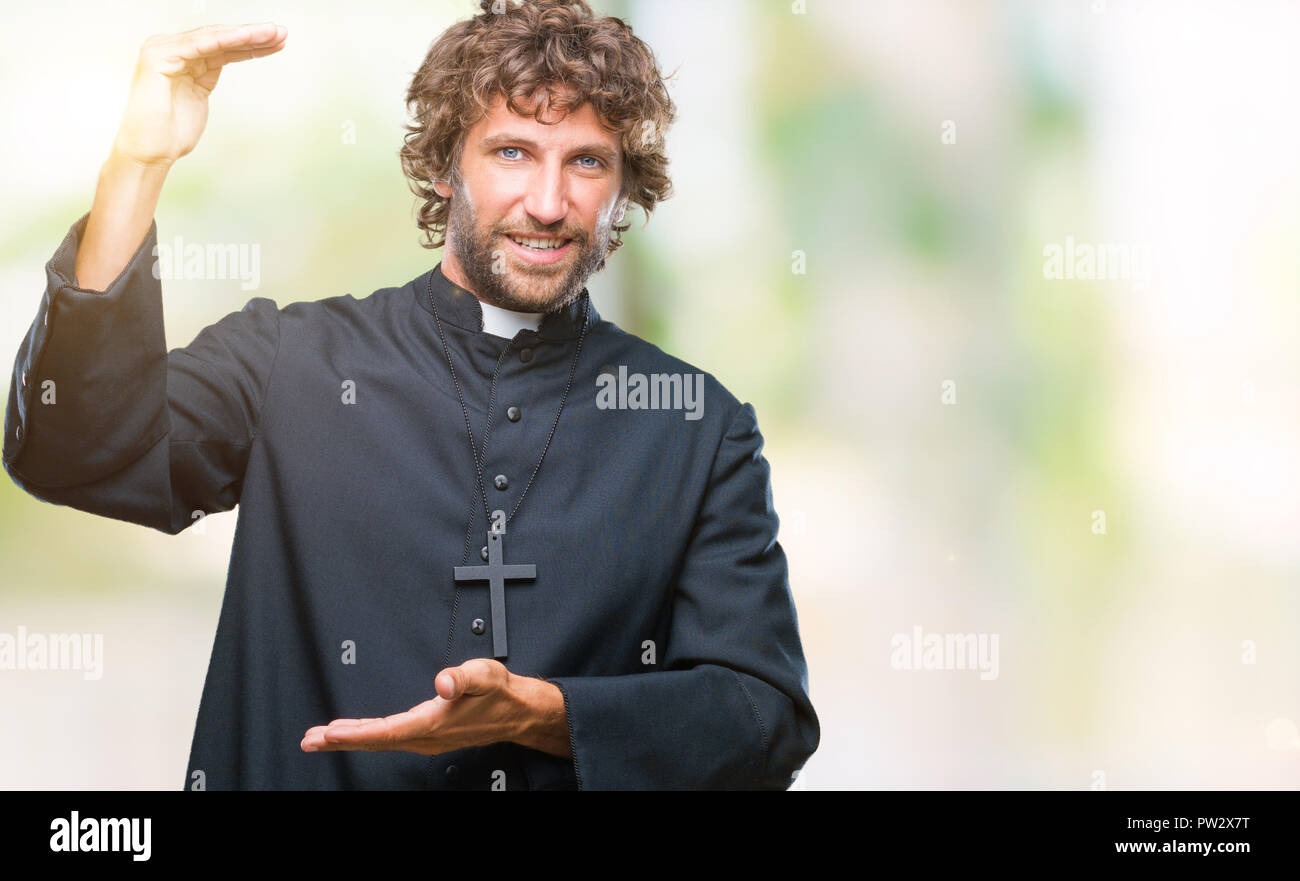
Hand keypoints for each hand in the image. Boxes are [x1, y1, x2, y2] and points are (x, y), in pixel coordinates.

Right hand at [113, 22, 286, 166]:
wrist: (150, 151)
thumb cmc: (171, 131)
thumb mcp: (199, 94)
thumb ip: (208, 74)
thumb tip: (226, 58)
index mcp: (179, 57)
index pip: (220, 46)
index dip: (250, 44)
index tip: (277, 43)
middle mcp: (169, 49)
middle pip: (218, 38)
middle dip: (252, 36)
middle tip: (281, 33)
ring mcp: (162, 50)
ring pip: (212, 38)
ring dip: (245, 34)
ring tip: (272, 34)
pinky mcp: (158, 57)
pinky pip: (199, 45)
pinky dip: (224, 40)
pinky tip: (246, 37)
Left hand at [300, 658, 570, 757]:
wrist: (516, 711)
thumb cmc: (499, 693)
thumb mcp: (483, 676)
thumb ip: (462, 677)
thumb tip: (442, 682)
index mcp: (432, 724)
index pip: (383, 733)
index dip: (352, 735)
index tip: (327, 734)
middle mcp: (425, 737)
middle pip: (375, 741)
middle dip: (341, 740)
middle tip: (310, 740)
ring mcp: (426, 739)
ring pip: (380, 741)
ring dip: (351, 738)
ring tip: (324, 736)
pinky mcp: (428, 735)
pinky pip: (390, 738)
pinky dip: (368, 735)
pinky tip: (358, 731)